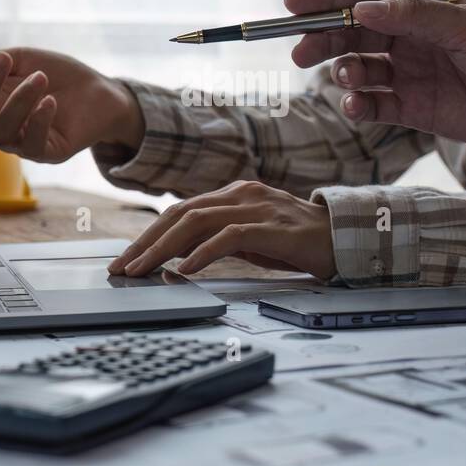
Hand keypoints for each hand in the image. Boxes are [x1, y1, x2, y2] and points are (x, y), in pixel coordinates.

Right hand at [0, 47, 143, 163]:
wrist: (101, 90)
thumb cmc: (57, 74)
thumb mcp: (20, 59)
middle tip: (2, 58)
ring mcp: (22, 143)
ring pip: (1, 132)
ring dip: (18, 101)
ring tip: (40, 78)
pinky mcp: (48, 153)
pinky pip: (32, 145)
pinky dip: (38, 121)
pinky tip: (49, 101)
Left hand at [106, 181, 336, 279]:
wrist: (344, 240)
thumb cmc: (296, 243)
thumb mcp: (250, 240)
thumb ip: (218, 239)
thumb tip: (177, 256)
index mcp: (233, 194)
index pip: (180, 211)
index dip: (148, 234)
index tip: (126, 259)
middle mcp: (241, 194)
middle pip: (179, 214)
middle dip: (144, 242)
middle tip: (121, 268)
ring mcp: (256, 207)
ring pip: (196, 222)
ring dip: (162, 248)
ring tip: (141, 271)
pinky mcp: (272, 226)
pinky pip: (229, 237)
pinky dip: (202, 253)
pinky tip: (184, 270)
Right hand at [286, 0, 465, 148]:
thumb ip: (415, 18)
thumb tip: (363, 10)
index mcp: (424, 6)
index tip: (290, 4)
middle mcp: (413, 37)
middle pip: (353, 34)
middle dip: (323, 40)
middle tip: (300, 53)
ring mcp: (413, 73)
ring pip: (361, 69)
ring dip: (345, 73)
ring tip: (347, 79)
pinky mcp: (418, 108)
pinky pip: (376, 104)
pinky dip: (360, 105)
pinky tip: (356, 105)